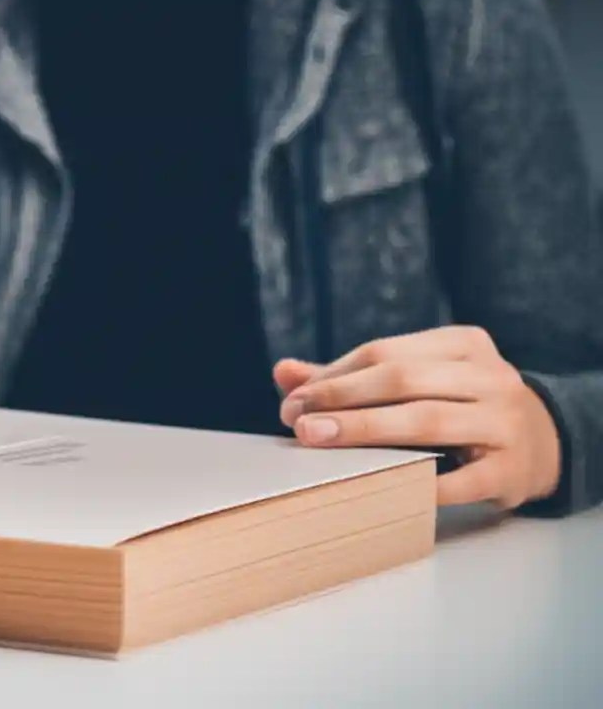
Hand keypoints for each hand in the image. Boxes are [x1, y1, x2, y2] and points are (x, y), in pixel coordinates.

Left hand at [274, 326, 560, 508]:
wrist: (547, 443)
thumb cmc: (461, 408)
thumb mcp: (419, 381)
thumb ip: (352, 378)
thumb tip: (283, 372)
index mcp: (462, 345)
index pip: (384, 353)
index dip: (333, 376)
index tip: (293, 399)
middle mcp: (489, 377)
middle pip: (401, 381)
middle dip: (341, 398)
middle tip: (296, 419)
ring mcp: (505, 423)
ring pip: (427, 421)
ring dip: (364, 430)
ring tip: (315, 438)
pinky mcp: (512, 470)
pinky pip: (458, 479)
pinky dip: (416, 481)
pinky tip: (376, 484)